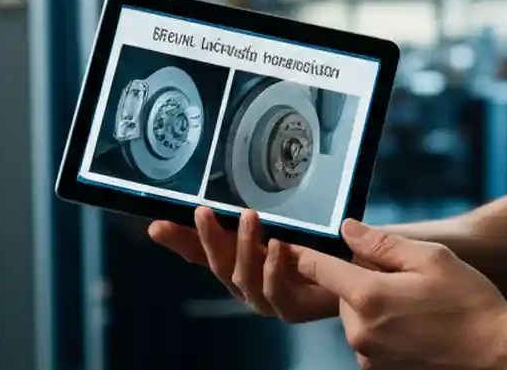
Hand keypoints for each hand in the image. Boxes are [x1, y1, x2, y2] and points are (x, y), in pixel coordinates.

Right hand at [147, 207, 338, 322]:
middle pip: (217, 264)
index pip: (198, 252)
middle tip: (203, 211)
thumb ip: (244, 217)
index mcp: (235, 264)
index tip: (156, 225)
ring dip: (243, 246)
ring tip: (248, 216)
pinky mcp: (288, 309)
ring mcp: (264, 299)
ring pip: (242, 276)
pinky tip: (276, 245)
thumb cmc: (309, 247)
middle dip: (208, 238)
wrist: (351, 271)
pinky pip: (274, 291)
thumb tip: (214, 196)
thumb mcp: (274, 225)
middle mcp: (244, 284)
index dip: (178, 239)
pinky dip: (272, 268)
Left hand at [292, 219, 506, 369]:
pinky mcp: (379, 369)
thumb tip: (347, 229)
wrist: (495, 352)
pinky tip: (414, 322)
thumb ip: (382, 244)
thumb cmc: (467, 302)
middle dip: (360, 279)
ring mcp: (368, 355)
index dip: (302, 252)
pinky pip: (367, 337)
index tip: (287, 243)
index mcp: (368, 297)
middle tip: (402, 276)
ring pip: (355, 315)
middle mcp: (360, 331)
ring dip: (372, 303)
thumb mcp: (430, 258)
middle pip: (341, 292)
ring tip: (415, 303)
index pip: (318, 269)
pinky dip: (381, 325)